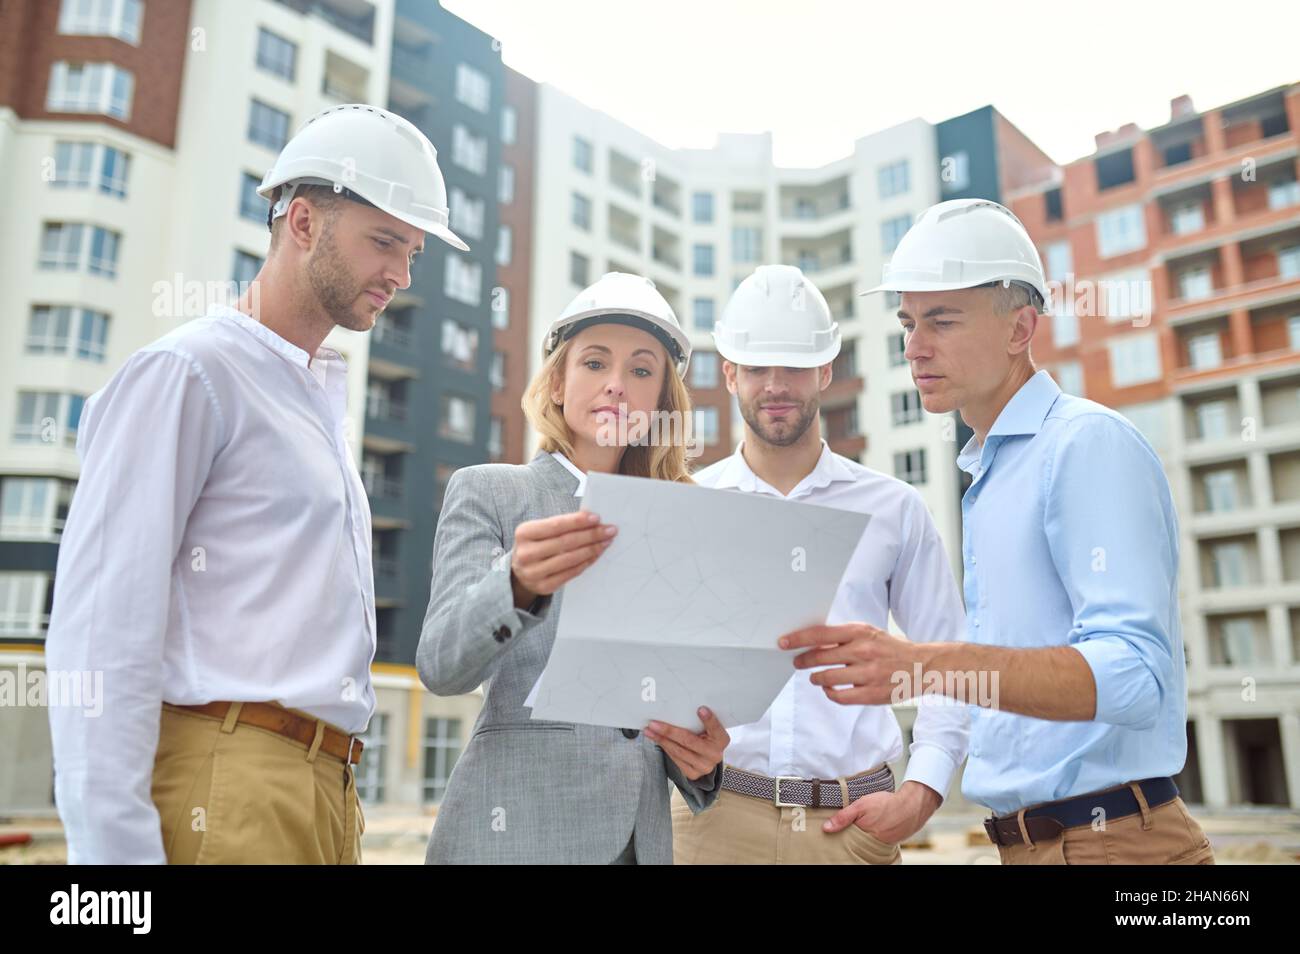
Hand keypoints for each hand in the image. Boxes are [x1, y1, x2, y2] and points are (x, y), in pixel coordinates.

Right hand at [510, 511, 616, 603]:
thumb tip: (590, 518)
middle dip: (591, 535)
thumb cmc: (535, 545)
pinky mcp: (544, 586)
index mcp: (524, 533)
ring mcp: (534, 572)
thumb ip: (561, 524)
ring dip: (592, 549)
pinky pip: (571, 573)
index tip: (596, 518)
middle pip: (565, 542)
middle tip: (609, 530)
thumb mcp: (540, 530)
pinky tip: (596, 554)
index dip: (577, 521)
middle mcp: (526, 553)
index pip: (556, 525)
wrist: (519, 571)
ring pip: (570, 559)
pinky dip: (586, 562)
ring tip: (606, 542)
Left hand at [644, 707, 729, 780]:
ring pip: (678, 751)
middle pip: (689, 741)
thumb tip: (686, 708)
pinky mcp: (693, 774)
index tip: (701, 709)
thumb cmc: (707, 737)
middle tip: (654, 724)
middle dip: (669, 731)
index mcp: (722, 740)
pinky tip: (657, 740)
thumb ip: (701, 721)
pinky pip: (675, 759)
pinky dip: (665, 748)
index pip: (715, 728)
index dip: (709, 720)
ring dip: (661, 740)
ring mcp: (704, 767)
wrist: (708, 758)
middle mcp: (715, 755)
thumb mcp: (709, 728)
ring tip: (650, 731)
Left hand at [779, 622, 920, 705]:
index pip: (820, 634)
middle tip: (797, 662)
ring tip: (816, 677)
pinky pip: (839, 696)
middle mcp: (863, 651)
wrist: (922, 666)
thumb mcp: (869, 634)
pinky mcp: (871, 694)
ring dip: (816, 678)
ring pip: (827, 678)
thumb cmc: (891, 649)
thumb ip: (844, 637)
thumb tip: (814, 642)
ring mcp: (867, 674)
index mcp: (860, 632)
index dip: (799, 638)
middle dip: (803, 661)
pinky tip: (830, 689)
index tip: (784, 642)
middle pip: (820, 657)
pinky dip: (830, 693)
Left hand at [822, 781, 941, 843]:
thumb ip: (843, 817)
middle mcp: (872, 843)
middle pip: (856, 842)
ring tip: (865, 824)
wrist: (913, 805)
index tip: (834, 831)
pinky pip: (878, 841)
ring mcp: (883, 844)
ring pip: (867, 842)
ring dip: (864, 835)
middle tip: (854, 825)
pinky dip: (874, 835)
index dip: (841, 834)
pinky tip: (875, 826)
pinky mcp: (891, 842)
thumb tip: (826, 828)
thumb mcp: (861, 805)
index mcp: (863, 836)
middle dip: (852, 836)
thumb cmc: (887, 804)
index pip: (846, 840)